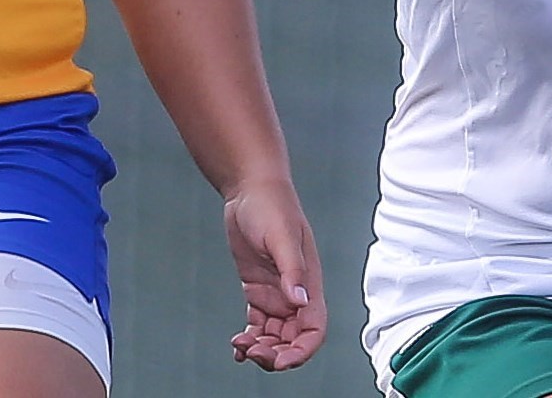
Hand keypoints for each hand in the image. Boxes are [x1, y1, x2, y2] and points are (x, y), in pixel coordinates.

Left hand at [224, 179, 326, 370]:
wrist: (250, 190)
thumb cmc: (272, 206)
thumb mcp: (281, 237)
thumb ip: (292, 270)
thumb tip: (300, 302)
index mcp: (309, 283)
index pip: (314, 330)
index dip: (302, 351)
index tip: (280, 362)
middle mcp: (294, 293)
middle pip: (292, 340)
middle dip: (276, 354)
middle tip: (251, 353)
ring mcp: (276, 292)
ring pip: (274, 335)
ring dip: (261, 348)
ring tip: (240, 347)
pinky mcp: (257, 289)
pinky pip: (257, 324)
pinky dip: (250, 339)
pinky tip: (238, 346)